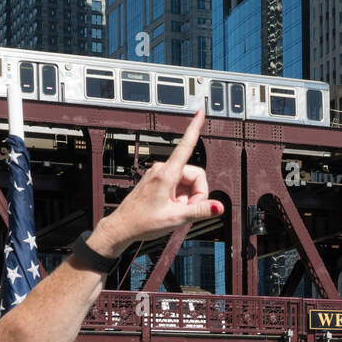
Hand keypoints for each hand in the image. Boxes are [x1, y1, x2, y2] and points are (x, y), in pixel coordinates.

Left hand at [90, 110, 220, 253]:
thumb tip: (219, 206)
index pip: (185, 146)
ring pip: (187, 180)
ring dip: (187, 196)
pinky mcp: (157, 180)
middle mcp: (162, 169)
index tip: (200, 113)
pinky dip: (179, 196)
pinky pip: (178, 184)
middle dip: (196, 193)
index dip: (195, 128)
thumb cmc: (142, 222)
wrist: (122, 227)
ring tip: (174, 210)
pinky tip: (170, 207)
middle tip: (185, 210)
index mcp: (166, 174)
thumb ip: (200, 211)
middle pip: (194, 174)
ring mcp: (159, 174)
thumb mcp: (175, 218)